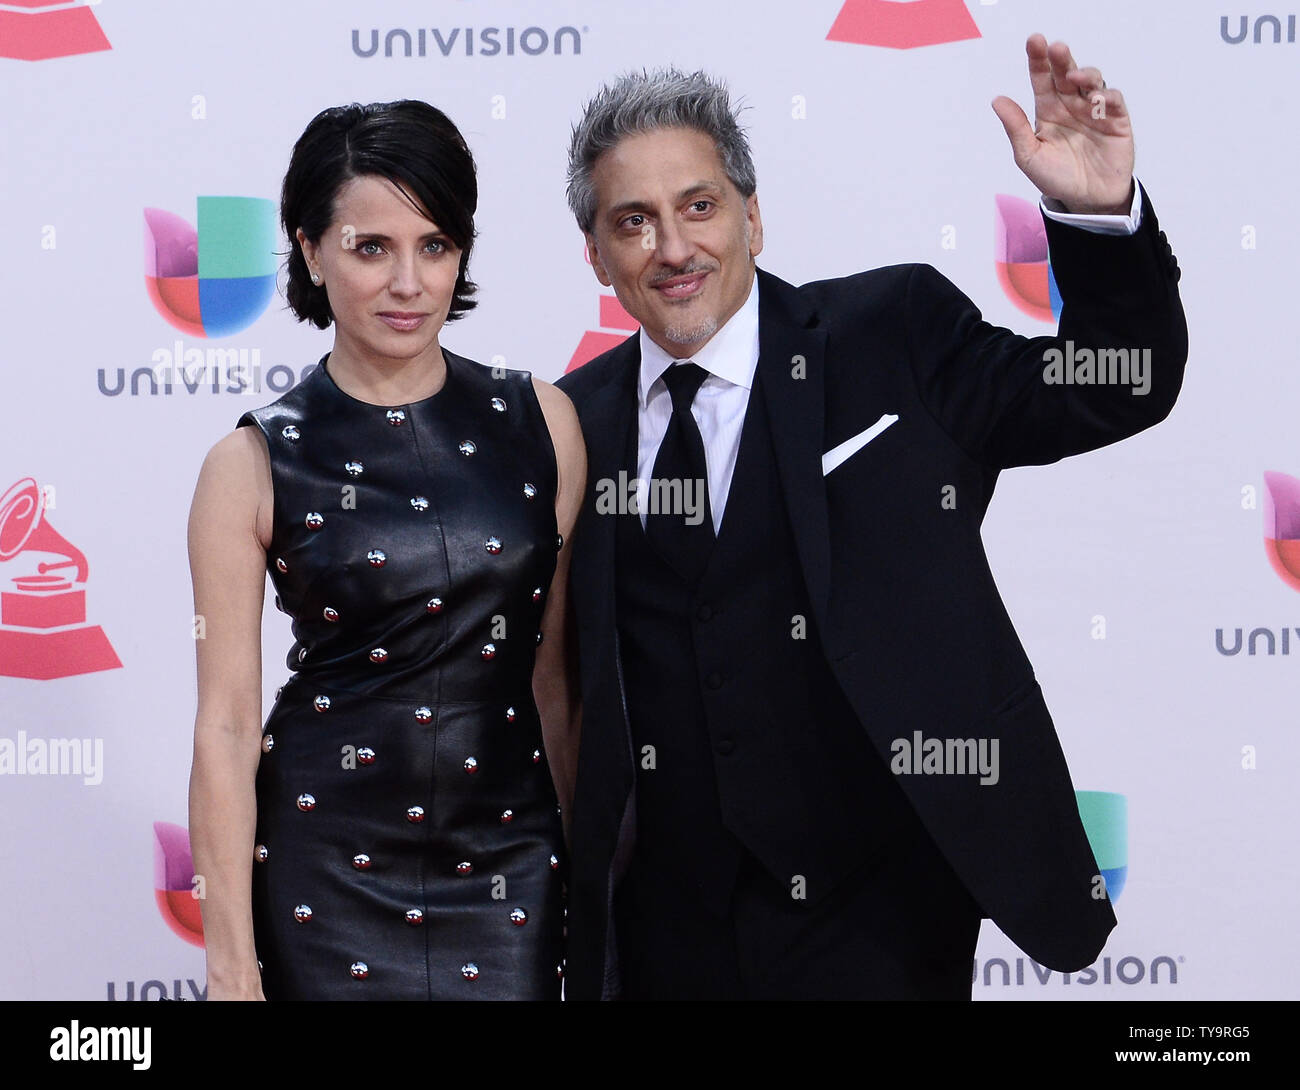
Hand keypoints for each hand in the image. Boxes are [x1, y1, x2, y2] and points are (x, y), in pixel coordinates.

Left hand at [992, 34, 1134, 214]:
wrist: (1086, 201)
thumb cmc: (1056, 177)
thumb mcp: (1029, 156)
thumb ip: (1016, 129)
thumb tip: (997, 100)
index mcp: (1048, 110)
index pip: (1042, 79)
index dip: (1038, 60)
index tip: (1034, 42)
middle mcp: (1071, 105)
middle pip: (1066, 74)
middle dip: (1061, 59)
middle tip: (1055, 48)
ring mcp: (1094, 110)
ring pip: (1091, 81)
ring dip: (1084, 74)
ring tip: (1075, 76)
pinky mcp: (1116, 120)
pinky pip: (1113, 101)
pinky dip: (1106, 96)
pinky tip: (1097, 97)